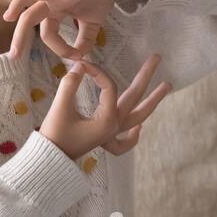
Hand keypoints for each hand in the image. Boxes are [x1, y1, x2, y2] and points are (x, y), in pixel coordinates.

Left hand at [3, 0, 142, 60]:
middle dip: (19, 36)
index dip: (59, 48)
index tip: (75, 57)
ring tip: (9, 17)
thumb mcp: (92, 26)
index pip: (47, 33)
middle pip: (29, 17)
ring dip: (18, 3)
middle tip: (13, 55)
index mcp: (53, 12)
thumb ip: (84, 42)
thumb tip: (79, 58)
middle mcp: (51, 0)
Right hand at [39, 54, 171, 161]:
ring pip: (139, 116)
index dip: (97, 72)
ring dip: (153, 101)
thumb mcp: (60, 107)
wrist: (48, 160)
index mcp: (107, 119)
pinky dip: (134, 135)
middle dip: (146, 76)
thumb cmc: (54, 135)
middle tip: (157, 57)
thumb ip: (70, 84)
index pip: (109, 87)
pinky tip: (140, 127)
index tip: (82, 63)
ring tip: (167, 85)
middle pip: (135, 97)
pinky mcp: (104, 140)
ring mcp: (111, 134)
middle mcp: (114, 126)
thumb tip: (80, 65)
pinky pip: (124, 141)